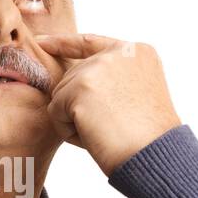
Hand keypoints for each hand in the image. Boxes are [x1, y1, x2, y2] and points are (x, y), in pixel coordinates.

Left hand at [37, 33, 182, 175]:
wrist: (154, 155)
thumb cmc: (148, 138)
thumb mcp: (138, 94)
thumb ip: (110, 79)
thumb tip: (71, 82)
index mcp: (137, 52)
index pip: (91, 43)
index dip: (64, 43)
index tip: (43, 42)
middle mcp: (117, 53)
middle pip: (72, 76)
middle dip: (80, 106)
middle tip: (111, 127)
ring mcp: (98, 68)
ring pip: (61, 95)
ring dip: (75, 120)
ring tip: (106, 132)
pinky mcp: (79, 88)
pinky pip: (55, 112)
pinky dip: (69, 132)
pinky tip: (93, 137)